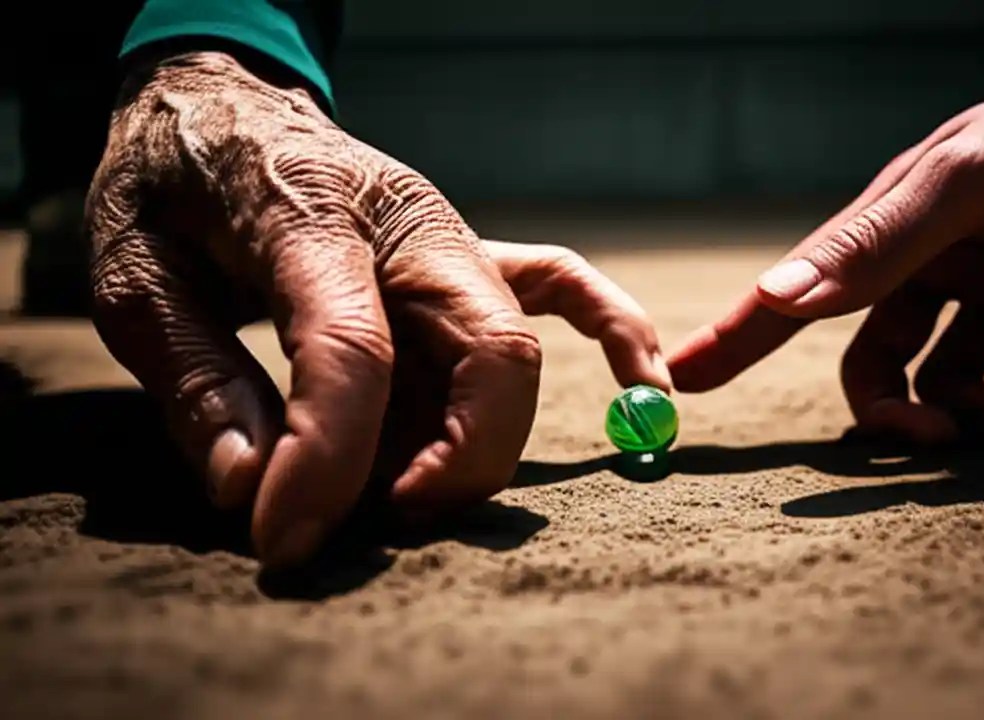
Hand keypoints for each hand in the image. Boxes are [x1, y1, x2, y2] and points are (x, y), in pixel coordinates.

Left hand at [88, 51, 666, 567]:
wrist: (221, 104)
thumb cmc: (170, 185)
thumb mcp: (133, 276)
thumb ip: (197, 385)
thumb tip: (255, 491)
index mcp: (310, 214)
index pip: (352, 353)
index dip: (326, 462)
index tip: (284, 539)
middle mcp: (406, 223)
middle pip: (485, 356)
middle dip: (450, 465)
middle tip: (381, 521)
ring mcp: (452, 235)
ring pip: (512, 356)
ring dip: (472, 443)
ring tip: (395, 483)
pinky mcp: (471, 251)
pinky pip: (566, 287)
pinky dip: (616, 334)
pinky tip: (649, 386)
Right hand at [669, 49, 983, 443]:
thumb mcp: (966, 181)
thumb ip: (877, 243)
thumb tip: (778, 299)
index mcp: (891, 234)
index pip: (795, 297)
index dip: (735, 340)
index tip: (679, 383)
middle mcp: (933, 271)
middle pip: (876, 369)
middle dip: (892, 416)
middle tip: (929, 440)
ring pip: (949, 389)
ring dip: (973, 415)